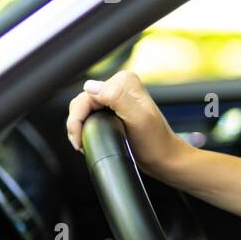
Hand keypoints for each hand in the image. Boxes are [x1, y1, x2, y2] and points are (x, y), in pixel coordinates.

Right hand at [65, 69, 189, 178]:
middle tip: (79, 144)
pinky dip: (85, 126)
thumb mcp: (138, 118)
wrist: (163, 158)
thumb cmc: (155, 142)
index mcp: (125, 82)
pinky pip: (90, 114)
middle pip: (83, 101)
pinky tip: (87, 138)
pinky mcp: (114, 109)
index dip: (78, 117)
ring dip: (79, 126)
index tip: (79, 137)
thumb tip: (91, 86)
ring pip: (84, 108)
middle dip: (76, 123)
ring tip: (82, 143)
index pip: (87, 95)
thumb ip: (117, 98)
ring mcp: (116, 97)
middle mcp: (120, 85)